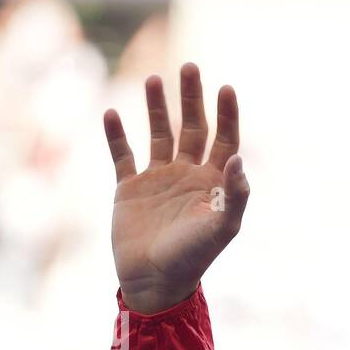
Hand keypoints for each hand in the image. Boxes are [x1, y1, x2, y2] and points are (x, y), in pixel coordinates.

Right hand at [103, 62, 249, 314]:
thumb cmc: (193, 258)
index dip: (226, 114)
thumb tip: (237, 158)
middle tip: (190, 67)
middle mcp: (187, 176)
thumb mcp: (221, 228)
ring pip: (159, 135)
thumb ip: (236, 195)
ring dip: (156, 108)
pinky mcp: (129, 189)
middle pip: (192, 128)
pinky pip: (122, 156)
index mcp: (213, 183)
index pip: (223, 140)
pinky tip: (112, 112)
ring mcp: (158, 180)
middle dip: (192, 99)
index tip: (226, 87)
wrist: (155, 282)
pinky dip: (116, 135)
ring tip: (154, 78)